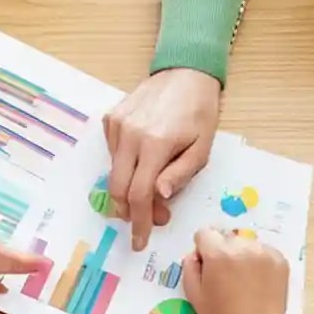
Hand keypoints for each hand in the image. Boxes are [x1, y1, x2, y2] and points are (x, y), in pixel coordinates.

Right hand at [104, 69, 220, 250]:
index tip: (140, 240)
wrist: (185, 73)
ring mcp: (116, 125)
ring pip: (113, 171)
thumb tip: (158, 197)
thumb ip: (180, 174)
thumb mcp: (202, 148)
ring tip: (152, 188)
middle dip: (129, 212)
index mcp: (156, 144)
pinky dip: (124, 165)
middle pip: (118, 187)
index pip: (140, 194)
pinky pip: (112, 153)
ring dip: (128, 188)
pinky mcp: (110, 119)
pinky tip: (143, 159)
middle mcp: (130, 134)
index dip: (140, 221)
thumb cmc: (199, 111)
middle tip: (146, 220)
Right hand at [183, 229, 300, 313]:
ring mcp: (264, 251)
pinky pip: (264, 251)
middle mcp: (242, 246)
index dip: (203, 249)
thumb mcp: (194, 294)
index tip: (208, 267)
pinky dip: (260, 261)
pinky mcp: (280, 260)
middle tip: (227, 278)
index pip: (204, 233)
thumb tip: (196, 254)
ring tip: (245, 282)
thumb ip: (189, 267)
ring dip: (243, 255)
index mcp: (218, 253)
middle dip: (223, 252)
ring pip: (246, 244)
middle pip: (226, 238)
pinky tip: (258, 282)